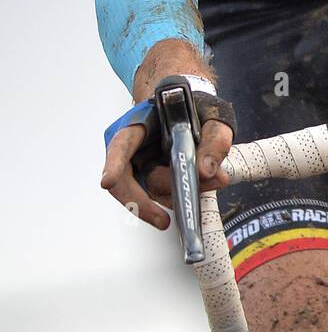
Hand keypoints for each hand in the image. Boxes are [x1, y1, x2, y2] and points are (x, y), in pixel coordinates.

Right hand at [101, 115, 232, 230]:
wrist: (189, 112)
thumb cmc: (194, 109)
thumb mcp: (213, 116)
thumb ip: (215, 139)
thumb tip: (205, 171)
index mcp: (138, 123)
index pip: (121, 144)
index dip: (112, 164)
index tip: (108, 181)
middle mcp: (131, 148)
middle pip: (123, 180)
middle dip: (142, 203)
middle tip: (162, 221)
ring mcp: (138, 166)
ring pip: (146, 192)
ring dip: (175, 196)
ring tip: (210, 183)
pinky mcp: (150, 180)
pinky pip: (159, 195)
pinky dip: (179, 197)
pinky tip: (199, 190)